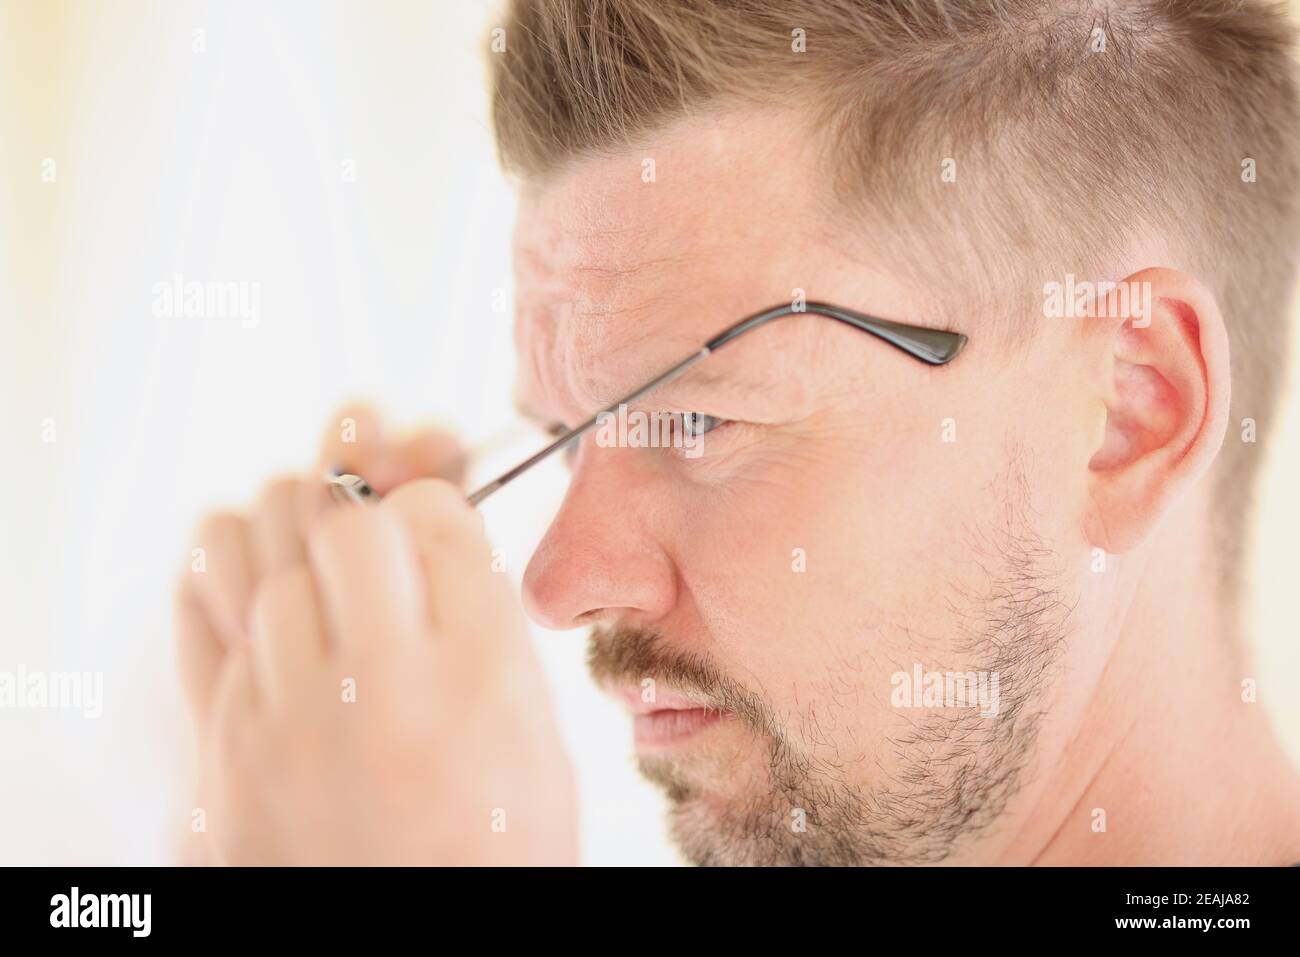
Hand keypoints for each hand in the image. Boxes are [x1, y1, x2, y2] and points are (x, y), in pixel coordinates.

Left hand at [174, 408, 576, 864]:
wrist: (415, 953)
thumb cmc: (492, 853)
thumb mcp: (536, 735)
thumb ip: (486, 629)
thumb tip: (433, 538)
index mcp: (481, 674)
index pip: (436, 518)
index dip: (433, 511)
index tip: (431, 532)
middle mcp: (385, 686)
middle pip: (349, 526)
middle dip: (367, 527)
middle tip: (379, 564)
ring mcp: (293, 719)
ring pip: (271, 570)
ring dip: (304, 573)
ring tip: (330, 606)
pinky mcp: (229, 753)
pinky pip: (215, 631)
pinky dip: (245, 617)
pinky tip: (275, 631)